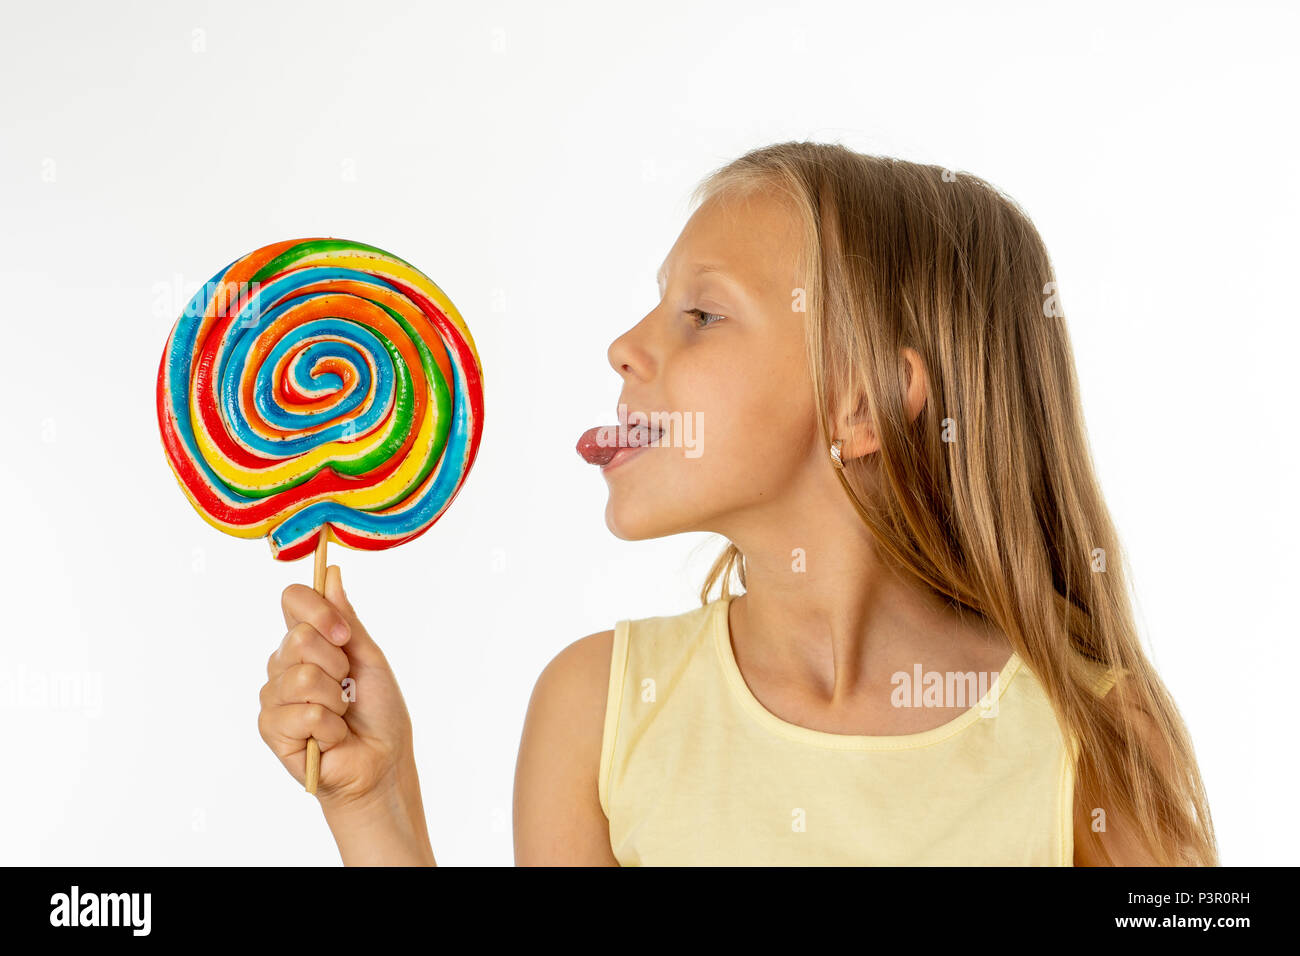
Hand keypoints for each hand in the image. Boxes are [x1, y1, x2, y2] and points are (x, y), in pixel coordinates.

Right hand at [258, 565, 415, 812]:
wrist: (381, 761)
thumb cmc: (378, 712)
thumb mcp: (368, 657)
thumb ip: (345, 618)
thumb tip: (331, 572)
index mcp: (307, 642)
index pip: (292, 600)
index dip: (318, 611)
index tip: (344, 636)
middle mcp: (284, 664)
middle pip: (298, 638)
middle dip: (337, 664)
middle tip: (347, 688)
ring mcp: (274, 696)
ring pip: (302, 678)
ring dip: (336, 700)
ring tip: (340, 715)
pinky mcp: (271, 729)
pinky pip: (304, 713)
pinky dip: (330, 727)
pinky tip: (331, 738)